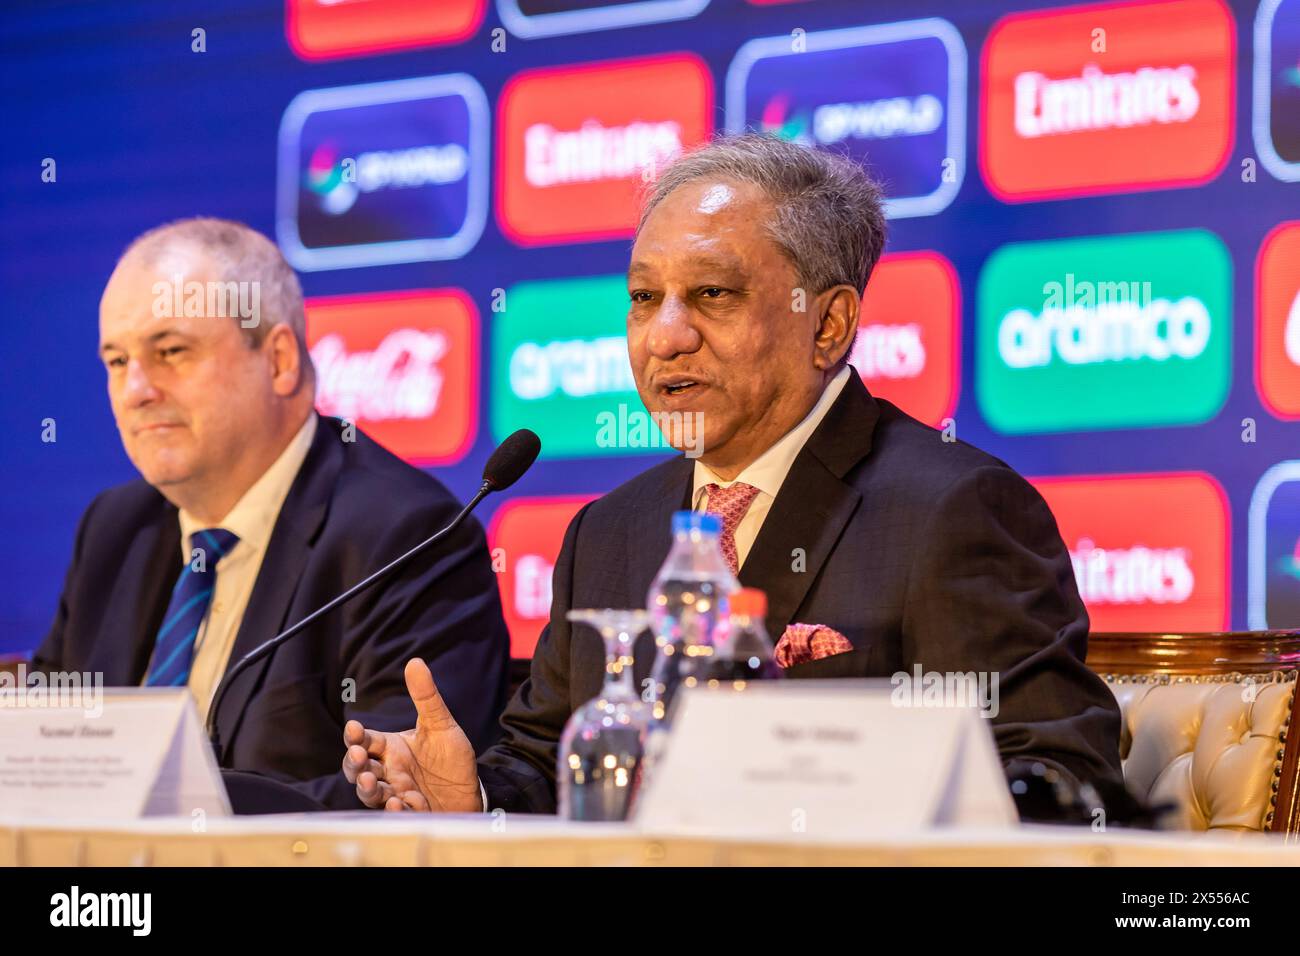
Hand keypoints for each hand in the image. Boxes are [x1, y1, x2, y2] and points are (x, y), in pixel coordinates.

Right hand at [341, 658, 481, 812]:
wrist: (471, 792)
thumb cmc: (450, 759)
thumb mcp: (441, 725)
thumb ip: (426, 697)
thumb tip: (415, 662)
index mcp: (390, 749)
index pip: (365, 740)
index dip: (356, 735)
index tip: (354, 728)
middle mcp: (388, 772)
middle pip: (358, 768)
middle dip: (353, 763)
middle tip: (358, 756)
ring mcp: (395, 794)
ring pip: (370, 793)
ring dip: (367, 788)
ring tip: (370, 781)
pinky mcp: (409, 814)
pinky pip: (396, 814)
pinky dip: (395, 810)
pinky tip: (399, 803)